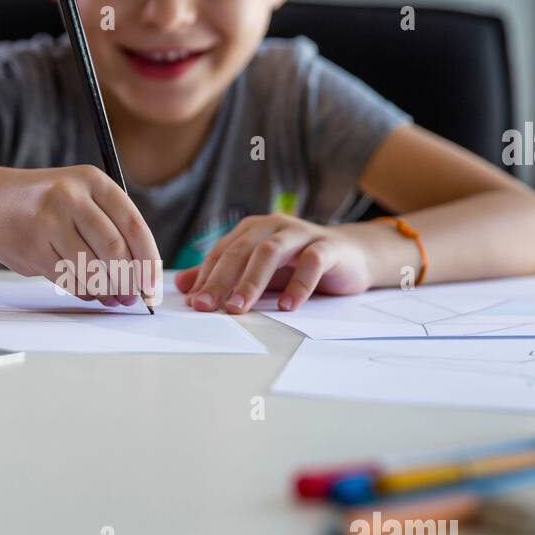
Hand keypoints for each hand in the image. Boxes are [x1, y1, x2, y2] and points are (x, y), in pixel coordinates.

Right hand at [0, 164, 161, 305]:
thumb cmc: (46, 206)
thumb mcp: (82, 198)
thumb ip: (111, 226)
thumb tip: (141, 275)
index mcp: (92, 181)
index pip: (133, 224)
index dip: (148, 260)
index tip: (153, 284)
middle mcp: (70, 196)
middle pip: (114, 249)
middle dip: (128, 281)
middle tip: (132, 297)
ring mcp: (48, 221)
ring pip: (92, 269)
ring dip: (106, 291)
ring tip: (111, 297)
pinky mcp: (31, 247)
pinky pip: (69, 280)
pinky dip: (84, 292)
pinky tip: (88, 290)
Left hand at [175, 215, 372, 313]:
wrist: (351, 256)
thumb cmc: (298, 265)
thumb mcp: (258, 273)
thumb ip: (223, 277)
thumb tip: (183, 287)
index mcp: (252, 230)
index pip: (222, 253)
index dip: (205, 277)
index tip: (193, 304)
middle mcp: (274, 226)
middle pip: (241, 250)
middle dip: (220, 279)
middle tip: (205, 306)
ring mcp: (301, 234)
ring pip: (270, 252)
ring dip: (251, 282)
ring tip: (237, 308)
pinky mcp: (328, 247)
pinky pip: (311, 263)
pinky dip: (298, 285)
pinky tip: (287, 307)